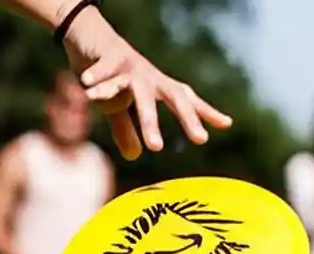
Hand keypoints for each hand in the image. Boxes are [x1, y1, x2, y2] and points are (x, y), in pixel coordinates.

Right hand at [62, 8, 231, 159]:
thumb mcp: (117, 106)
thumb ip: (126, 130)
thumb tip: (135, 156)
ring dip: (149, 120)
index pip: (185, 100)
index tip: (226, 124)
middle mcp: (148, 77)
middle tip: (201, 139)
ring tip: (156, 148)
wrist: (87, 36)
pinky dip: (99, 80)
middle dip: (188, 118)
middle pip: (174, 96)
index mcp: (155, 87)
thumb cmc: (108, 74)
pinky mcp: (107, 57)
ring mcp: (130, 66)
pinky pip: (106, 71)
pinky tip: (89, 90)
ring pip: (142, 95)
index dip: (204, 112)